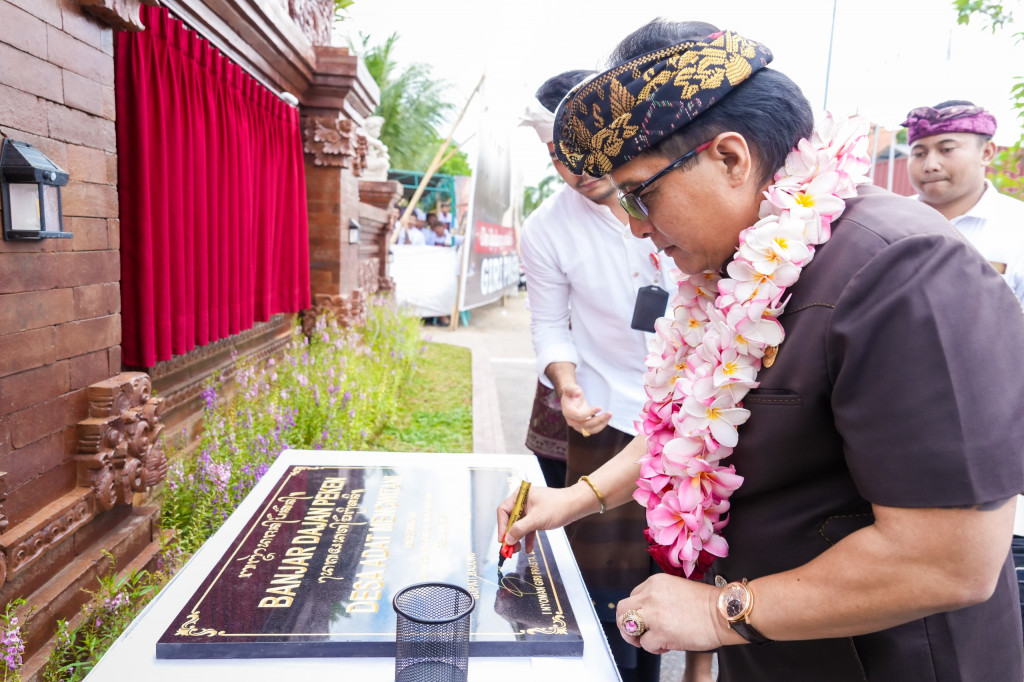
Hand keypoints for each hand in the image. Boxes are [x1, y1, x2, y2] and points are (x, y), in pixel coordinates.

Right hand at [496, 484, 590, 556]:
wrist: (576, 505)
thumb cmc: (558, 506)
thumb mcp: (536, 519)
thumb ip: (520, 529)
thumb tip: (508, 539)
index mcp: (520, 495)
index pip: (503, 511)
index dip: (501, 526)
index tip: (503, 539)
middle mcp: (523, 501)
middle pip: (510, 520)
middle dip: (510, 535)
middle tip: (509, 548)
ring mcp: (530, 509)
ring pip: (519, 526)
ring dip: (518, 538)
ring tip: (517, 550)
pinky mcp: (537, 516)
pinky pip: (528, 528)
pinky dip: (527, 538)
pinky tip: (528, 548)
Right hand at [559, 383, 610, 435]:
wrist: (571, 398)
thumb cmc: (572, 392)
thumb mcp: (570, 387)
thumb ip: (572, 389)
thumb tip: (577, 393)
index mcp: (567, 411)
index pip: (578, 416)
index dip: (589, 413)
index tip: (600, 407)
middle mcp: (571, 421)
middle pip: (585, 424)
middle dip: (599, 420)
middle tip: (609, 413)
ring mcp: (577, 426)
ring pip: (590, 429)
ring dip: (601, 424)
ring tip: (609, 415)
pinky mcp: (583, 427)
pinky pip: (592, 430)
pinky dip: (600, 426)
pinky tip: (606, 419)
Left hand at [615, 574, 734, 653]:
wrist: (723, 613)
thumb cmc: (706, 604)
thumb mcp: (675, 589)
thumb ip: (657, 597)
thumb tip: (645, 614)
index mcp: (654, 582)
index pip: (633, 596)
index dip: (638, 611)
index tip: (647, 619)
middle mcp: (650, 595)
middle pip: (622, 610)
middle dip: (626, 624)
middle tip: (637, 633)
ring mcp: (654, 614)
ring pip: (627, 627)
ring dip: (637, 637)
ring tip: (651, 639)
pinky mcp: (661, 632)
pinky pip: (645, 644)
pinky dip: (654, 648)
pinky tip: (667, 645)